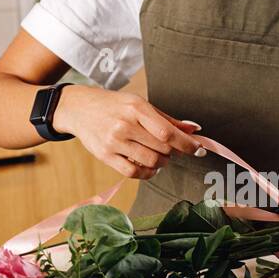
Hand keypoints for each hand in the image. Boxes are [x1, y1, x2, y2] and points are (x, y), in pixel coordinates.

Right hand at [53, 84, 204, 179]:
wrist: (79, 108)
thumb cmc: (113, 105)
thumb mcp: (139, 104)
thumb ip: (167, 119)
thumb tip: (194, 129)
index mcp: (136, 108)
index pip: (168, 132)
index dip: (187, 144)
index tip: (199, 150)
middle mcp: (125, 125)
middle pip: (162, 148)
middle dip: (174, 152)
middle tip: (172, 149)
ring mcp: (114, 142)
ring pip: (151, 161)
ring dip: (162, 163)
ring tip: (160, 156)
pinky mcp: (105, 156)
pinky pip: (133, 172)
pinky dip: (147, 173)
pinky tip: (149, 166)